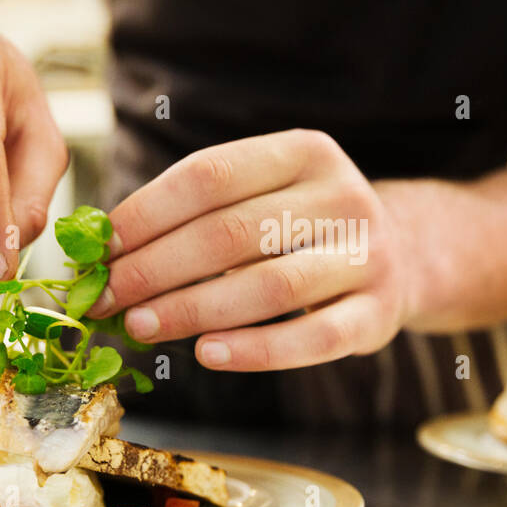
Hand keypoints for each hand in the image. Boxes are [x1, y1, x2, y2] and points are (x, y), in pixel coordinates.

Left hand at [87, 130, 414, 370]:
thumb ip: (200, 212)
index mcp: (305, 151)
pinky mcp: (378, 313)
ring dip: (193, 310)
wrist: (405, 254)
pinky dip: (256, 350)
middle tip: (107, 298)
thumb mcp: (265, 195)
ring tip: (141, 327)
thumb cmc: (303, 226)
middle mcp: (342, 196)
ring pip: (269, 287)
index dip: (147, 212)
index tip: (101, 248)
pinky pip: (313, 338)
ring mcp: (368, 255)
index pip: (211, 175)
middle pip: (231, 233)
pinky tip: (208, 354)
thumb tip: (108, 250)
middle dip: (156, 268)